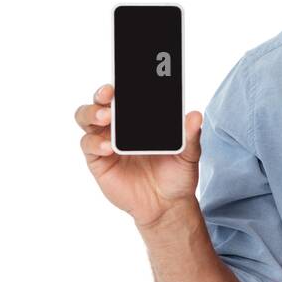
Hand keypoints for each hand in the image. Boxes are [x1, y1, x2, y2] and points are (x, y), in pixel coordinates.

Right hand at [74, 82, 203, 227]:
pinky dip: (95, 143)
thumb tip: (195, 116)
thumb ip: (190, 136)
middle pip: (99, 101)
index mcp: (139, 118)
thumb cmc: (176, 174)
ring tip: (106, 117)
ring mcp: (105, 141)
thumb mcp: (188, 155)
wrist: (167, 205)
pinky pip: (88, 145)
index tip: (125, 76)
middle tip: (110, 93)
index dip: (122, 83)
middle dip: (101, 93)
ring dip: (92, 113)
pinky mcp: (98, 160)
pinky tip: (108, 147)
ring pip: (86, 117)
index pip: (125, 94)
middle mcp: (119, 125)